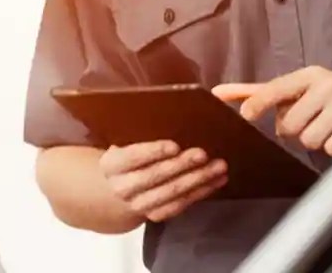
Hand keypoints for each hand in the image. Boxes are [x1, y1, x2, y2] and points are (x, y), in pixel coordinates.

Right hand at [98, 140, 228, 222]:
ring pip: (171, 193)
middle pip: (155, 176)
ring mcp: (138, 205)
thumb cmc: (127, 157)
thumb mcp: (123, 143)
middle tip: (203, 154)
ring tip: (219, 166)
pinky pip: (181, 205)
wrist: (116, 191)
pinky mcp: (155, 216)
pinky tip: (216, 181)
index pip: (131, 157)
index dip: (153, 152)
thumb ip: (140, 133)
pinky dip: (201, 192)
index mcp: (112, 165)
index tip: (174, 145)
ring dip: (198, 179)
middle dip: (182, 165)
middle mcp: (122, 187)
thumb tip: (171, 115)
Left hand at [214, 67, 331, 156]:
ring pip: (310, 140)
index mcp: (308, 76)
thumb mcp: (305, 88)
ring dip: (317, 141)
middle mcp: (325, 85)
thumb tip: (223, 93)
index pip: (276, 88)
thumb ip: (266, 93)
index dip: (259, 102)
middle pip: (290, 126)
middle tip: (314, 123)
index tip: (247, 114)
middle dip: (297, 133)